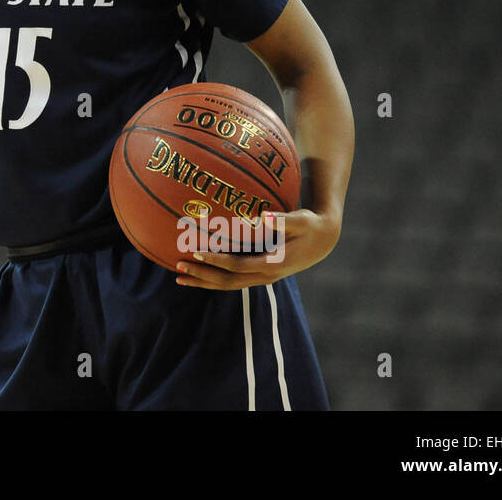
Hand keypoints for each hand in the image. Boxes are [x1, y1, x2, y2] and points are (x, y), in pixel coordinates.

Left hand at [172, 209, 339, 289]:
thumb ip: (282, 220)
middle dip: (202, 275)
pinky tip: (197, 273)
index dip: (217, 260)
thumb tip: (263, 216)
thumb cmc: (310, 225)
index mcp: (272, 264)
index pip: (237, 266)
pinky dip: (213, 278)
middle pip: (227, 281)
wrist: (323, 240)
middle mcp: (265, 275)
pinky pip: (232, 280)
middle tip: (178, 267)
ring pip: (228, 285)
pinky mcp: (259, 273)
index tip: (197, 251)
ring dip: (204, 281)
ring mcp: (261, 277)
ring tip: (179, 276)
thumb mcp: (301, 220)